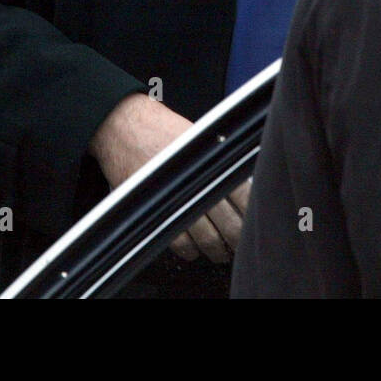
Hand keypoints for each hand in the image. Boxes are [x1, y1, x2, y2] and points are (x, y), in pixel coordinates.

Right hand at [89, 94, 249, 262]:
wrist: (124, 128)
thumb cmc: (162, 129)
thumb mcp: (200, 137)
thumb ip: (220, 161)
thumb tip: (243, 183)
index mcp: (212, 163)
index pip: (244, 196)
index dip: (252, 214)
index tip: (255, 222)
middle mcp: (197, 183)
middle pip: (229, 222)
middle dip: (237, 237)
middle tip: (240, 243)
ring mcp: (177, 200)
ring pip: (206, 237)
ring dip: (216, 249)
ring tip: (221, 252)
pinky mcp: (156, 212)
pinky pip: (178, 241)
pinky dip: (189, 251)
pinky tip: (194, 250)